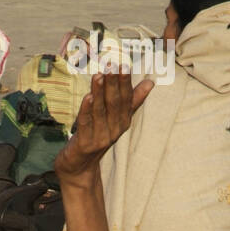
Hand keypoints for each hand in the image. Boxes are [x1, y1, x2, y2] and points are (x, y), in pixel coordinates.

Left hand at [54, 69, 153, 185]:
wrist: (79, 166)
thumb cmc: (96, 135)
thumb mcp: (116, 118)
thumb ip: (132, 101)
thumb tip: (150, 82)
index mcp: (123, 121)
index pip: (126, 99)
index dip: (125, 82)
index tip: (124, 64)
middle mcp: (114, 129)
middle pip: (114, 103)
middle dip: (113, 83)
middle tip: (111, 64)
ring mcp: (100, 138)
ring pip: (100, 111)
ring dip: (99, 92)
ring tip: (99, 75)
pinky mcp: (85, 144)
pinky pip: (86, 124)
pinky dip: (86, 110)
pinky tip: (87, 96)